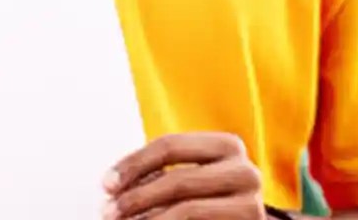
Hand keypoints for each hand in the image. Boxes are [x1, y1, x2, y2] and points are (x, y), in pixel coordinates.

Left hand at [103, 132, 264, 218]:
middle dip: (136, 197)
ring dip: (148, 219)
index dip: (133, 164)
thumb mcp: (185, 177)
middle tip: (108, 211)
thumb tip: (111, 185)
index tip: (105, 184)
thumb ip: (155, 174)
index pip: (170, 146)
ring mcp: (252, 204)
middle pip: (178, 180)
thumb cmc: (206, 197)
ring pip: (187, 210)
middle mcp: (246, 171)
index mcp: (227, 145)